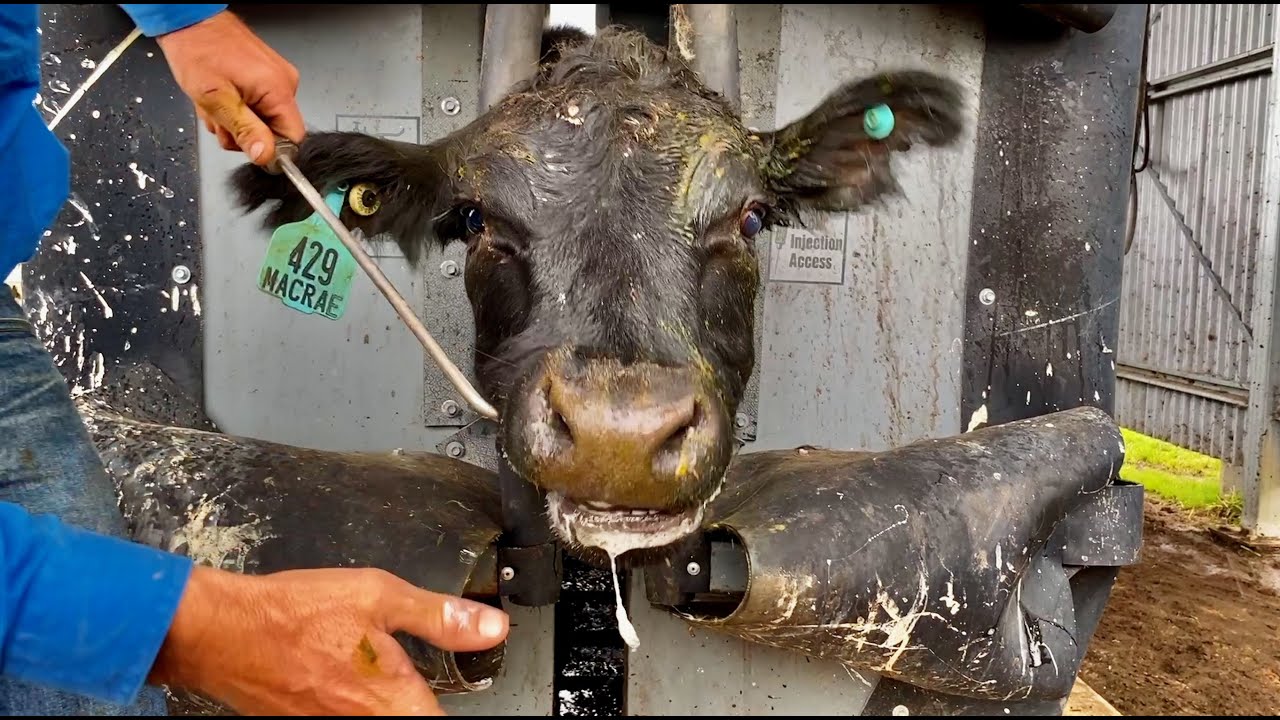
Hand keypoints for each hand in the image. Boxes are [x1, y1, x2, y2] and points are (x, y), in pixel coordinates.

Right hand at [148, 565, 509, 715]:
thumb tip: (491, 629)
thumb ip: (439, 617)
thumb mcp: (378, 596)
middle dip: (420, 706)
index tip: (445, 689)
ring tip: (378, 679)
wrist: (223, 633)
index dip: (447, 707)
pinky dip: (358, 709)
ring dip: (390, 708)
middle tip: (416, 682)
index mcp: (392, 700)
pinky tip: (352, 686)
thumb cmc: (295, 613)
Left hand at [153, 10, 304, 165]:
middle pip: (275, 131)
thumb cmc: (198, 51)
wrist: (190, 22)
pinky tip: (222, 95)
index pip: (293, 138)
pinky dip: (238, 106)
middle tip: (220, 117)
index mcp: (278, 89)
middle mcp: (284, 83)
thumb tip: (265, 156)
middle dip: (244, 132)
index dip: (271, 149)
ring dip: (236, 120)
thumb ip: (244, 130)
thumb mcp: (217, 100)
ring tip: (216, 103)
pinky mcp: (266, 76)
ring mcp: (276, 78)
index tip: (248, 146)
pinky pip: (258, 105)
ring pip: (263, 120)